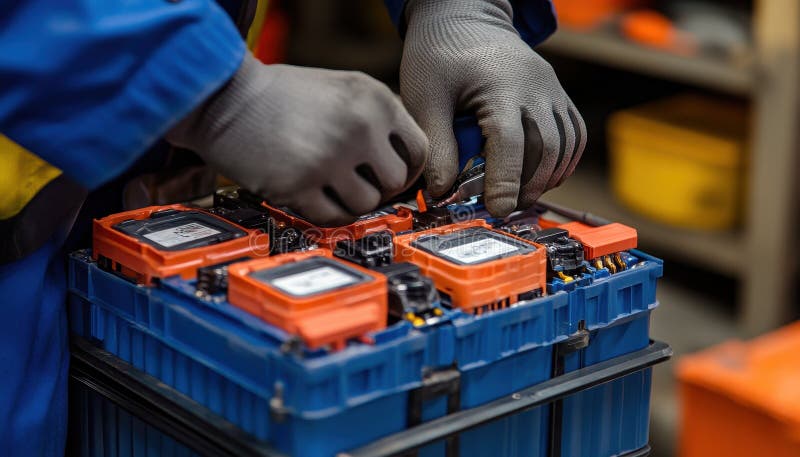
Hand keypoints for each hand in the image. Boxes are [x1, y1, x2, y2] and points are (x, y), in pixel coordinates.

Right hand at [167, 53, 427, 225]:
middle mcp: (359, 127)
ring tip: (327, 185)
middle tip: (354, 183)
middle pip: (395, 182)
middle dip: (378, 188)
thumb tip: (405, 164)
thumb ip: (378, 120)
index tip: (389, 176)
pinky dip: (326, 213)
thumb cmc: (281, 95)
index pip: (419, 151)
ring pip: (366, 205)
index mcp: (375, 99)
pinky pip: (333, 218)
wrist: (222, 97)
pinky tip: (311, 195)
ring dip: (349, 202)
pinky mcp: (299, 186)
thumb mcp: (343, 88)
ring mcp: (329, 158)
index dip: (407, 170)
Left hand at [401, 0, 585, 215]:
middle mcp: (536, 87)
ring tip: (519, 195)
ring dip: (546, 178)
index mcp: (501, 86)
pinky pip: (573, 134)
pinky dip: (562, 162)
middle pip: (546, 148)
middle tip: (504, 207)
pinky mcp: (557, 94)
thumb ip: (436, 147)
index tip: (496, 209)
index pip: (511, 142)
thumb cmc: (440, 54)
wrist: (465, 18)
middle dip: (528, 186)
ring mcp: (552, 89)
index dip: (506, 181)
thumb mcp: (425, 99)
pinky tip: (539, 177)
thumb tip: (441, 193)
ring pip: (565, 145)